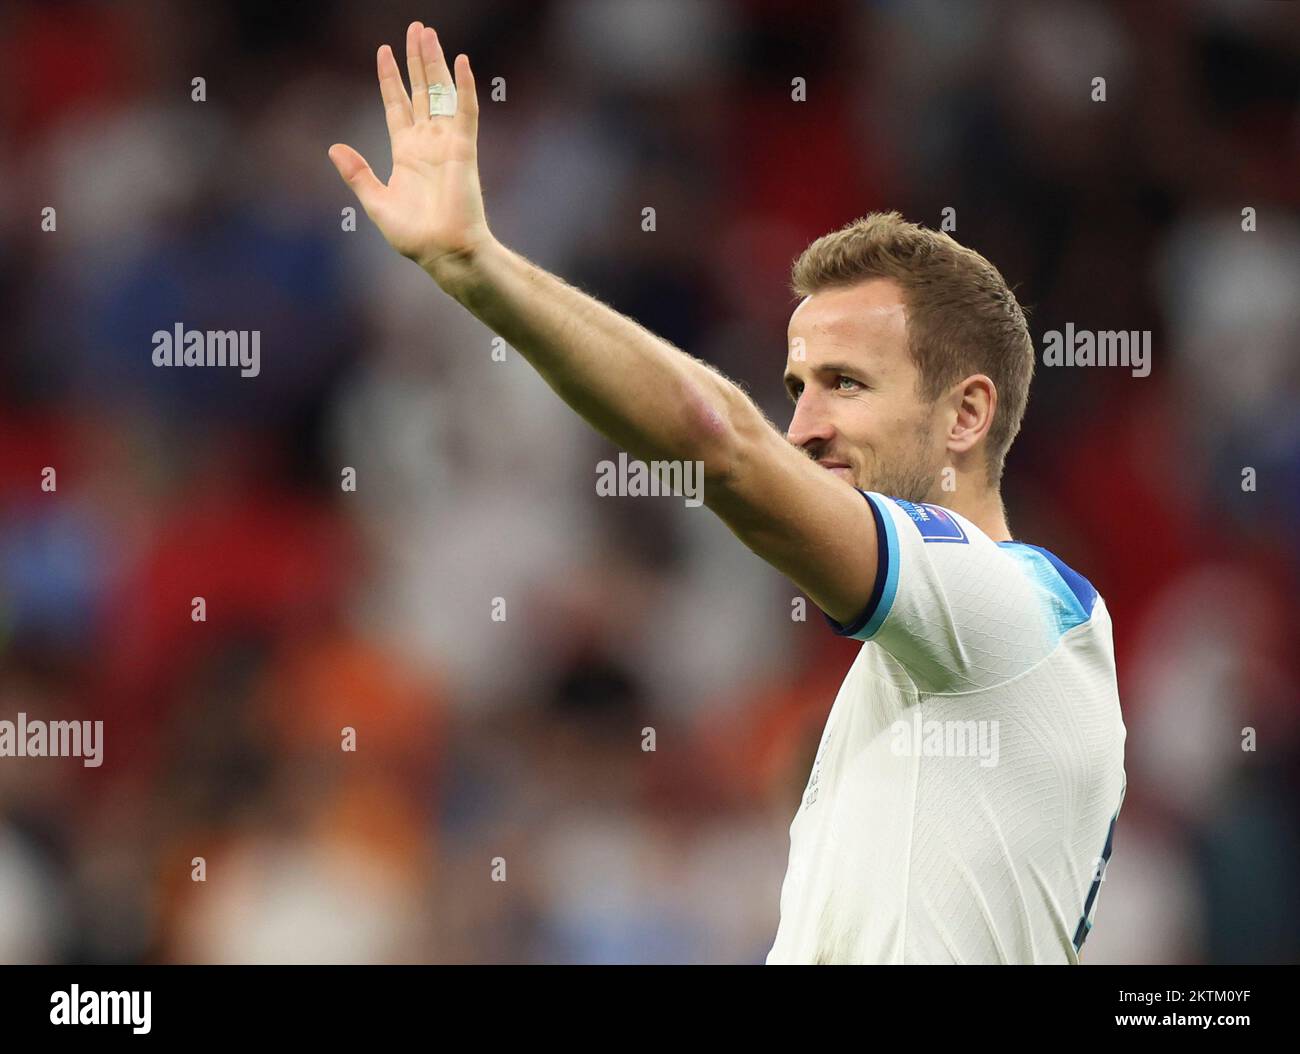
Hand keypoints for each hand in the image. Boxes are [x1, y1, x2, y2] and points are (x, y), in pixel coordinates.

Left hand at [328, 21, 492, 285]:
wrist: (444, 251)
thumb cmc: (414, 236)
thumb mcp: (376, 203)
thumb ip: (358, 174)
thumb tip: (333, 147)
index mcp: (406, 153)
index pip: (396, 105)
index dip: (390, 78)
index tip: (383, 51)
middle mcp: (427, 143)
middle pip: (420, 91)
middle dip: (416, 60)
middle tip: (415, 28)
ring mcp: (446, 143)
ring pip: (440, 93)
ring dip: (434, 63)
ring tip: (428, 34)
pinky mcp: (463, 150)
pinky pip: (465, 112)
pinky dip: (464, 88)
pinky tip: (462, 63)